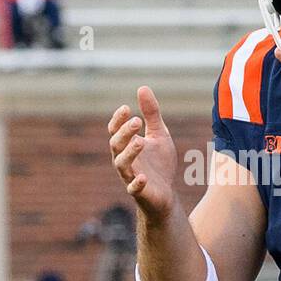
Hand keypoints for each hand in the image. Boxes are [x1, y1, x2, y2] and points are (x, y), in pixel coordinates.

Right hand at [108, 86, 178, 221]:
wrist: (165, 193)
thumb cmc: (159, 163)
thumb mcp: (158, 134)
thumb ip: (151, 114)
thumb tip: (142, 88)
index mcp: (126, 145)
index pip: (115, 130)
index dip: (118, 120)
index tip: (126, 107)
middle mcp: (124, 160)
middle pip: (116, 145)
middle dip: (124, 133)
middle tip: (136, 120)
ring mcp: (130, 176)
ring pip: (122, 165)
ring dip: (129, 153)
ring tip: (140, 141)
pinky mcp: (140, 192)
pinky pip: (133, 189)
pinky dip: (136, 183)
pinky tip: (143, 177)